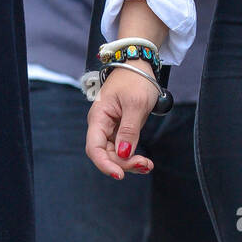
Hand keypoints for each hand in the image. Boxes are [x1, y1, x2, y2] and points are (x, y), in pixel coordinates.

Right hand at [86, 63, 157, 179]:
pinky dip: (132, 157)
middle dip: (123, 164)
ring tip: (147, 164)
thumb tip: (123, 154)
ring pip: (114, 154)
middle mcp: (101, 125)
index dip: (104, 164)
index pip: (94, 148)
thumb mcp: (135, 104)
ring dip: (129, 163)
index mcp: (99, 117)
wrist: (138, 66)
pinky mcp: (119, 129)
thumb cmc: (135, 80)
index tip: (119, 175)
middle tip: (145, 164)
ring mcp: (110, 128)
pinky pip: (122, 149)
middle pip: (105, 154)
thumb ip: (129, 130)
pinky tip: (143, 161)